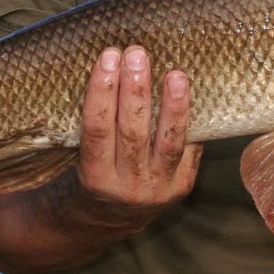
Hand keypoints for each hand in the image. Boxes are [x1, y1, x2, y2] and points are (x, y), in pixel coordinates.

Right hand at [74, 46, 202, 225]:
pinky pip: (189, 150)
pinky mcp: (182, 186)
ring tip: (175, 74)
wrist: (109, 219)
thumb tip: (112, 63)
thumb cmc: (93, 173)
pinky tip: (190, 96)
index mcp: (94, 176)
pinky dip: (189, 122)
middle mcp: (127, 186)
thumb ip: (96, 122)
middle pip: (133, 132)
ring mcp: (158, 188)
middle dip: (135, 90)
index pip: (97, 128)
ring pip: (169, 142)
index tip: (107, 57)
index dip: (102, 91)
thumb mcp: (82, 156)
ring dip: (173, 105)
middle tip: (137, 54)